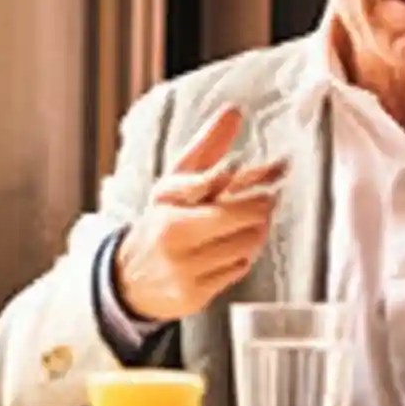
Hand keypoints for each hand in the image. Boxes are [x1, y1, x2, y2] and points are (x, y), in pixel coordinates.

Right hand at [115, 105, 285, 321]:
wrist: (130, 277)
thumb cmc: (162, 219)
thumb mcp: (177, 179)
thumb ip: (208, 145)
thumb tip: (235, 110)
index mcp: (168, 202)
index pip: (214, 181)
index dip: (244, 175)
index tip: (275, 168)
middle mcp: (173, 235)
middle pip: (244, 216)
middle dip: (263, 204)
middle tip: (270, 197)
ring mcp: (183, 269)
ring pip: (247, 244)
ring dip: (257, 231)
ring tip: (252, 222)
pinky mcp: (194, 295)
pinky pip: (239, 269)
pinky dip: (244, 257)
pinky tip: (233, 249)